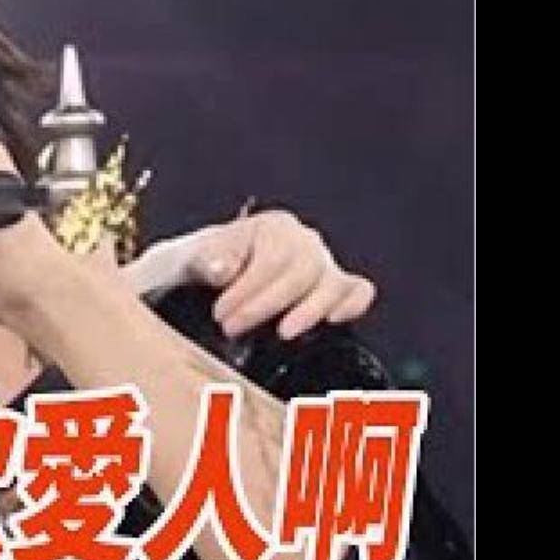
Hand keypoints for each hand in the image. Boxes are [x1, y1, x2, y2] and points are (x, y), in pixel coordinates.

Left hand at [184, 210, 376, 339]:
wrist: (224, 269)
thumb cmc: (216, 264)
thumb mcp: (200, 257)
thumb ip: (208, 260)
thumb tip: (221, 271)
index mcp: (273, 227)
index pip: (271, 259)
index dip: (247, 290)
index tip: (222, 313)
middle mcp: (305, 242)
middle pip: (301, 273)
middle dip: (266, 305)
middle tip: (234, 327)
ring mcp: (325, 264)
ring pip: (333, 284)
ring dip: (309, 311)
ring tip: (284, 332)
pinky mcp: (338, 286)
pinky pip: (358, 291)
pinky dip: (352, 305)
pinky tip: (333, 321)